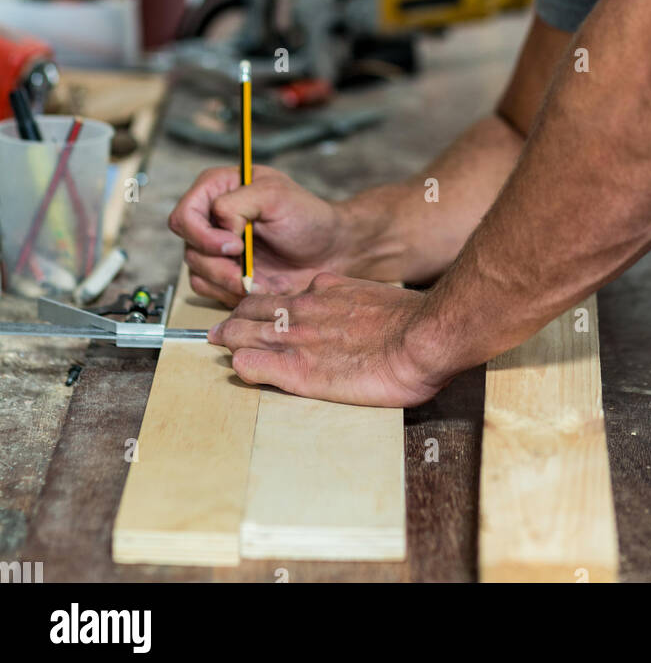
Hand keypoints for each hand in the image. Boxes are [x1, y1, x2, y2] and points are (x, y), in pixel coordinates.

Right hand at [168, 165, 367, 306]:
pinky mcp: (223, 273)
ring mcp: (215, 247)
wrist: (328, 252)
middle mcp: (210, 217)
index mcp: (217, 188)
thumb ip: (238, 202)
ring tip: (259, 279)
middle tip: (248, 269)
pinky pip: (208, 289)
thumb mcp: (276, 196)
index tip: (235, 244)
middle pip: (188, 247)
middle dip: (219, 264)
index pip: (184, 214)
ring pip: (196, 272)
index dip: (203, 235)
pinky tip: (257, 285)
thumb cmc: (306, 217)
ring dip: (227, 281)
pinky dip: (231, 292)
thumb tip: (219, 224)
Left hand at [207, 273, 447, 406]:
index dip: (261, 304)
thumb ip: (354, 301)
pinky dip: (241, 367)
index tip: (254, 313)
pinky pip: (252, 366)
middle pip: (251, 310)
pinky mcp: (298, 371)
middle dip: (233, 319)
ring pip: (242, 334)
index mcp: (324, 290)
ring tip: (216, 344)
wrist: (422, 336)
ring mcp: (297, 339)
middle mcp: (303, 310)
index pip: (280, 295)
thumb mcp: (375, 297)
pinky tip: (239, 370)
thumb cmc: (410, 322)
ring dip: (227, 339)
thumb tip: (357, 310)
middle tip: (219, 330)